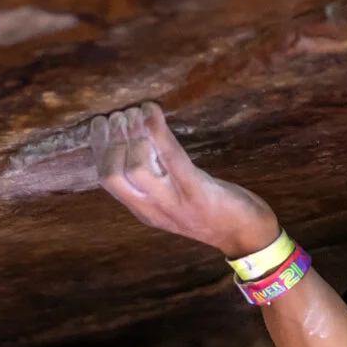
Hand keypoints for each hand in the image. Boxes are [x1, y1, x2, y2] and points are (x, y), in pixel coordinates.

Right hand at [94, 103, 280, 257]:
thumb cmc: (214, 211)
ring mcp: (175, 202)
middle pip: (112, 174)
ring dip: (131, 133)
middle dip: (110, 139)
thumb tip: (134, 141)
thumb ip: (154, 182)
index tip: (101, 123)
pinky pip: (171, 158)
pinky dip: (157, 131)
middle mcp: (153, 210)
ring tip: (135, 112)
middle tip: (121, 115)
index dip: (98, 148)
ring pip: (135, 167)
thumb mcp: (175, 202)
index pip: (106, 180)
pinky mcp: (197, 191)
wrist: (248, 235)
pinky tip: (151, 111)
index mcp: (144, 211)